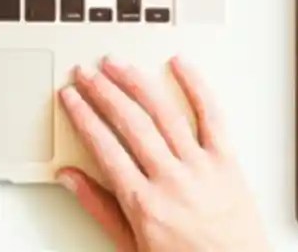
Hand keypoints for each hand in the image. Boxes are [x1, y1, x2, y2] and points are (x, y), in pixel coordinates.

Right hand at [57, 57, 268, 251]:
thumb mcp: (131, 245)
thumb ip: (100, 207)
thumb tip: (70, 178)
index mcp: (144, 204)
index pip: (104, 147)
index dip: (83, 116)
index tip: (70, 98)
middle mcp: (172, 180)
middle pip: (130, 122)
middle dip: (102, 91)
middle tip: (85, 73)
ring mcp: (201, 167)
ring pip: (164, 112)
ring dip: (137, 82)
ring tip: (118, 64)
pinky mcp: (227, 161)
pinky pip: (212, 115)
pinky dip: (196, 86)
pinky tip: (180, 65)